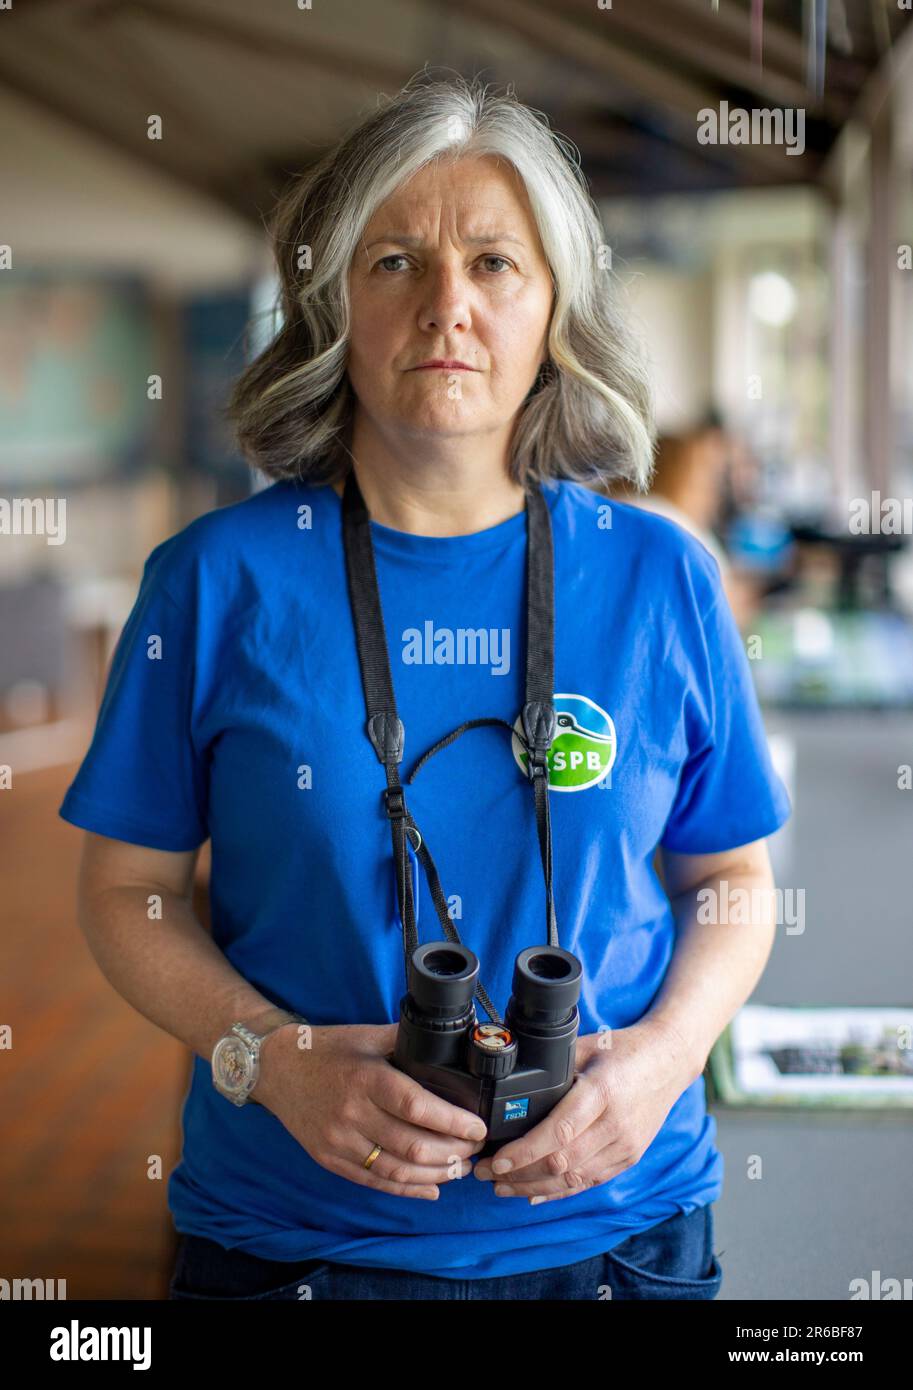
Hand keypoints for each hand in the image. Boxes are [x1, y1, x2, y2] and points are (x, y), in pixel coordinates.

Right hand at [252, 1022, 487, 1199]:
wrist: (276, 1069)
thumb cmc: (326, 1050)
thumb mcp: (367, 1035)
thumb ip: (405, 1038)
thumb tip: (448, 1039)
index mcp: (367, 1079)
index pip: (417, 1107)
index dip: (452, 1122)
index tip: (478, 1127)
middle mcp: (352, 1113)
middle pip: (412, 1145)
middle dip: (453, 1152)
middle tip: (475, 1148)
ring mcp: (339, 1141)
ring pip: (397, 1169)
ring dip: (436, 1174)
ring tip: (460, 1169)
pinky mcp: (330, 1159)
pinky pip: (374, 1181)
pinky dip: (407, 1189)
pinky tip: (431, 1188)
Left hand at [472, 1018, 697, 1201]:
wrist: (670, 1061)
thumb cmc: (623, 1049)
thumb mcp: (585, 1046)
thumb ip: (553, 1068)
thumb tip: (509, 1082)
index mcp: (602, 1093)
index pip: (558, 1133)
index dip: (524, 1153)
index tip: (495, 1160)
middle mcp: (616, 1125)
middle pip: (562, 1163)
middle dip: (517, 1174)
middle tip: (482, 1172)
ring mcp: (625, 1146)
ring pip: (573, 1180)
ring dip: (532, 1187)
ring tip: (499, 1186)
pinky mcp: (629, 1158)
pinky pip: (589, 1182)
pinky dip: (558, 1191)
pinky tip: (532, 1193)